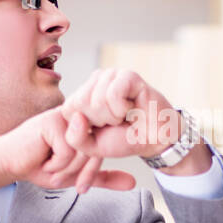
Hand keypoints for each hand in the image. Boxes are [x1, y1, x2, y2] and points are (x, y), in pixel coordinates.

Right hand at [0, 107, 136, 195]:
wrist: (8, 163)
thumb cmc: (38, 165)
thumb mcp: (76, 175)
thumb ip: (104, 177)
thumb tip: (133, 182)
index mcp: (85, 127)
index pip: (101, 150)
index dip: (88, 169)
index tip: (70, 173)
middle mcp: (77, 118)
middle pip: (93, 152)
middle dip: (74, 170)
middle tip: (54, 168)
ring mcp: (65, 117)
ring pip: (82, 152)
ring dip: (63, 167)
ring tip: (48, 161)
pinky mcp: (53, 122)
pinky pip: (68, 151)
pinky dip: (55, 163)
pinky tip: (41, 156)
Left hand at [60, 69, 213, 187]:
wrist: (155, 139)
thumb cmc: (124, 139)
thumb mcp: (92, 146)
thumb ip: (75, 138)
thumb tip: (77, 117)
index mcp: (82, 94)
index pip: (67, 110)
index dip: (85, 127)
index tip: (102, 128)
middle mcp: (95, 81)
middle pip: (80, 104)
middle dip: (99, 121)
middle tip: (116, 121)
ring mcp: (111, 75)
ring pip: (97, 100)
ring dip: (113, 116)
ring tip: (124, 115)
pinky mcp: (128, 75)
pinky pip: (113, 94)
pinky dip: (122, 109)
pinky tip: (131, 108)